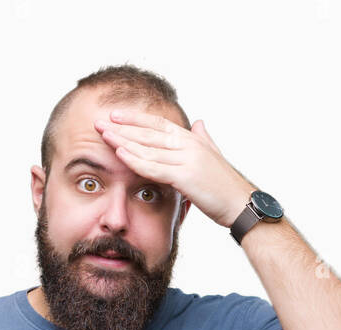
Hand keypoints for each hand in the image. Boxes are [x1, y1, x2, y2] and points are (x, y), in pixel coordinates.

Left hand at [93, 108, 256, 228]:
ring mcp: (187, 159)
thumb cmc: (227, 186)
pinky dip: (136, 160)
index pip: (158, 123)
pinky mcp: (185, 176)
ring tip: (103, 135)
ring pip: (148, 148)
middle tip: (98, 122)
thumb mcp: (215, 157)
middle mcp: (188, 144)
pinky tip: (120, 154)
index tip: (115, 115)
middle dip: (121, 127)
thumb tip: (199, 123)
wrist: (242, 204)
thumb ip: (204, 139)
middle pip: (148, 133)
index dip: (135, 118)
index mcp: (192, 139)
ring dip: (123, 141)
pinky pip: (155, 167)